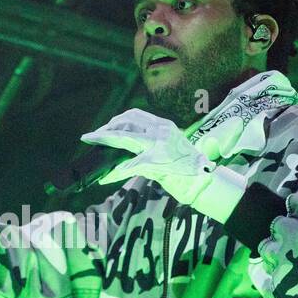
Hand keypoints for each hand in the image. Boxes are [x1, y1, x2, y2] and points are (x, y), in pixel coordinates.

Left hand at [80, 109, 247, 222]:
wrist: (203, 182)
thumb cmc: (185, 170)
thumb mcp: (167, 152)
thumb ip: (147, 148)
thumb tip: (123, 154)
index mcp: (164, 126)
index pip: (135, 115)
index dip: (116, 120)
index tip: (102, 128)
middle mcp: (162, 130)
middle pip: (127, 121)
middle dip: (107, 129)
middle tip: (93, 138)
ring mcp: (160, 145)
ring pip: (126, 138)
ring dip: (107, 141)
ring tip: (94, 145)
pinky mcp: (157, 161)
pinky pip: (130, 165)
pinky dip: (116, 172)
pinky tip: (106, 177)